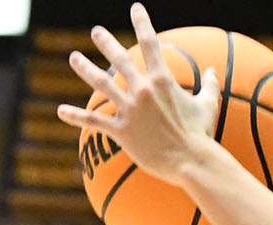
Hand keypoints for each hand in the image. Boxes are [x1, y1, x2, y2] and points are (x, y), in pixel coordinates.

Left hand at [58, 5, 218, 181]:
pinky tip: (60, 110)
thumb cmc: (201, 134)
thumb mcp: (208, 105)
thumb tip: (213, 70)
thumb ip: (210, 85)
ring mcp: (130, 110)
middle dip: (106, 42)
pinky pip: (93, 122)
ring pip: (101, 84)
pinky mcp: (121, 131)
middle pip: (119, 59)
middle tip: (96, 31)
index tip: (135, 8)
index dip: (142, 22)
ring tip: (73, 57)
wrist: (191, 161)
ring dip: (85, 68)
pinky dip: (75, 116)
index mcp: (162, 79)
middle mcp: (143, 90)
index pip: (150, 43)